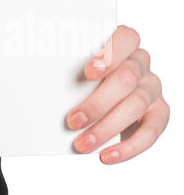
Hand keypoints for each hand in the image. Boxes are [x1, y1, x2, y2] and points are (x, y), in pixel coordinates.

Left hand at [66, 25, 168, 162]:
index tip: (89, 72)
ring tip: (82, 143)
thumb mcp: (75, 65)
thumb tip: (36, 78)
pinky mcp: (158, 112)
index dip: (110, 55)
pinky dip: (128, 147)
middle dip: (98, 103)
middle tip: (73, 120)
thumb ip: (67, 66)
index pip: (126, 39)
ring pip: (135, 105)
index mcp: (124, 43)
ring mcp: (151, 87)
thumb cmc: (84, 74)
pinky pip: (150, 131)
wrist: (100, 90)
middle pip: (126, 79)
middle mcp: (141, 63)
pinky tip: (107, 155)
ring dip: (106, 128)